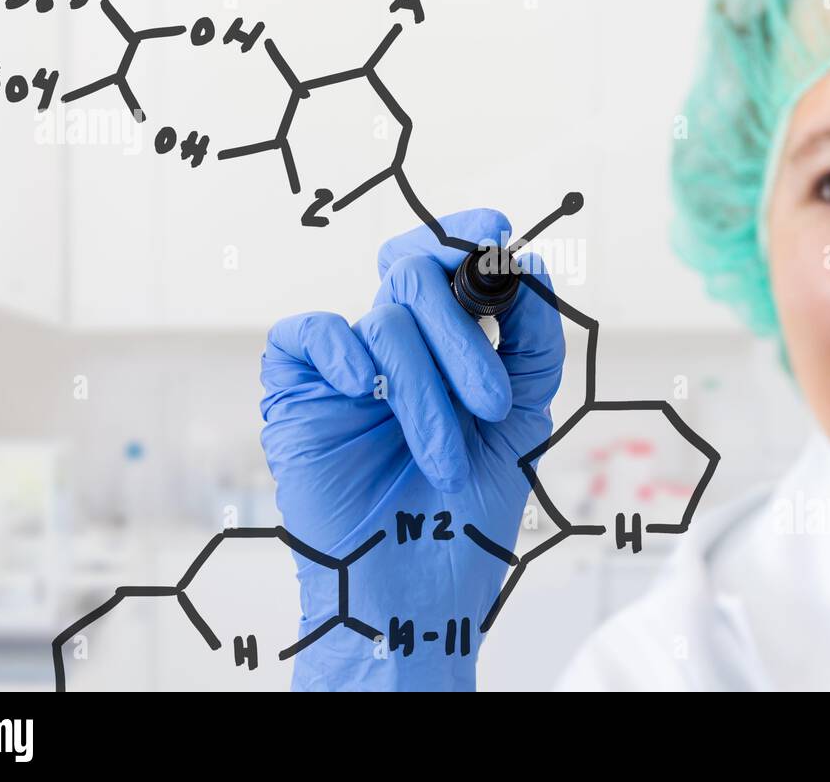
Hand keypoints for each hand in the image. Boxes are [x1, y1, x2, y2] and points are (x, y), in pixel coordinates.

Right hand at [259, 208, 565, 689]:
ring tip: (446, 458)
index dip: (470, 236)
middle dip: (464, 335)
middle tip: (492, 404)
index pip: (449, 263)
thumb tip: (528, 266)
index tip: (501, 232)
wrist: (419, 597)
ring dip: (427, 389)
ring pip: (384, 320)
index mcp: (447, 346)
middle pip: (418, 279)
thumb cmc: (468, 515)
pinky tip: (366, 387)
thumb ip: (530, 345)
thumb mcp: (522, 422)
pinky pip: (307, 334)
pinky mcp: (299, 395)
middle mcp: (396, 347)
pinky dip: (340, 347)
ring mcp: (346, 368)